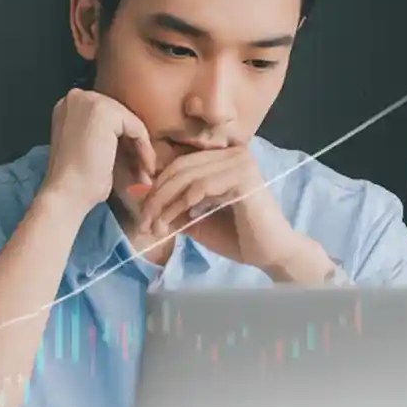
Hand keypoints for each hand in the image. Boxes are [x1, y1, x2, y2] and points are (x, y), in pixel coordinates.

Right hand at [39, 89, 156, 216]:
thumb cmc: (77, 181)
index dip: (123, 141)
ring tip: (145, 174)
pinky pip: (136, 128)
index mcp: (69, 106)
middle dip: (133, 144)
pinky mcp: (104, 111)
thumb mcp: (89, 149)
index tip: (134, 163)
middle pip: (120, 117)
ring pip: (130, 122)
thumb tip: (137, 138)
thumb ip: (105, 135)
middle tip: (143, 169)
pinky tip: (144, 168)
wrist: (66, 194)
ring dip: (140, 149)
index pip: (108, 118)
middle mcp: (77, 97)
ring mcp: (90, 101)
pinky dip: (144, 149)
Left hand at [137, 146, 305, 269]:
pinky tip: (175, 221)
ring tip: (155, 226)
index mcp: (222, 157)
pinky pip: (201, 187)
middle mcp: (232, 153)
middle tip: (143, 222)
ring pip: (187, 177)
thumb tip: (136, 194)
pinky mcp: (243, 177)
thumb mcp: (195, 219)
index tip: (143, 213)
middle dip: (156, 196)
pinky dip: (182, 204)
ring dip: (165, 203)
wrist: (270, 253)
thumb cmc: (236, 236)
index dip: (157, 186)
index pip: (179, 163)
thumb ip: (171, 205)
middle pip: (180, 167)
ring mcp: (239, 162)